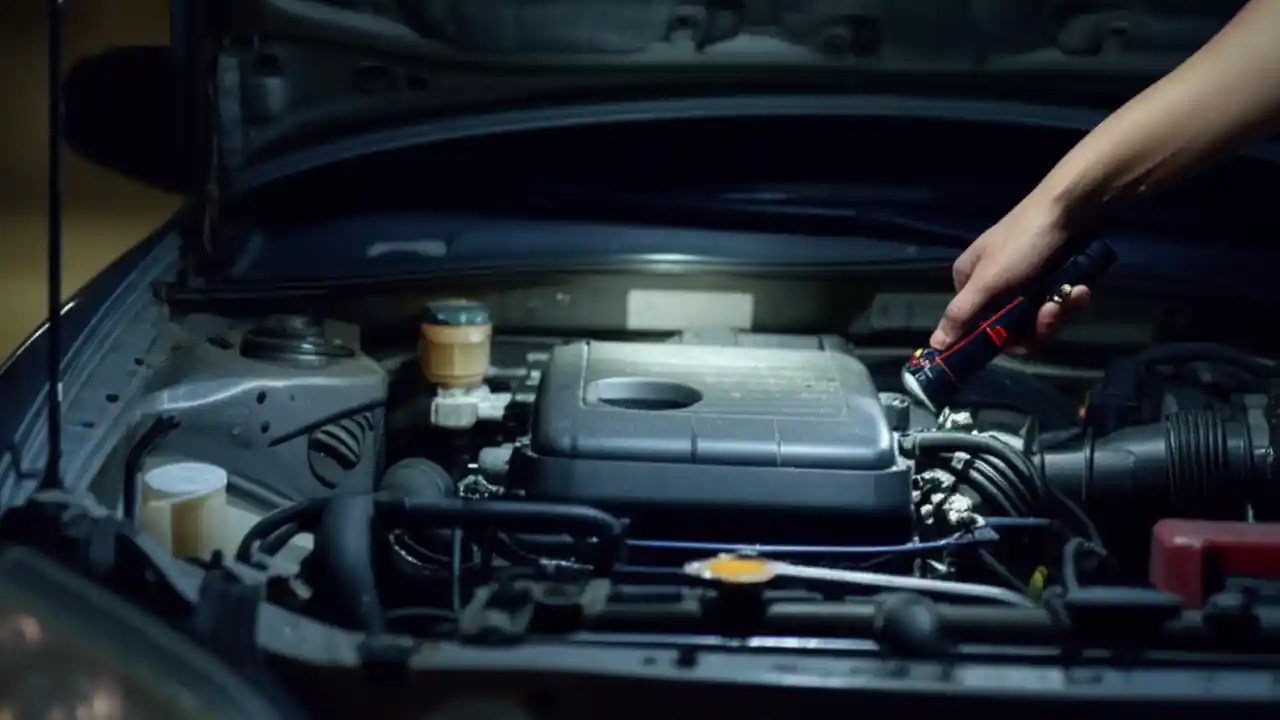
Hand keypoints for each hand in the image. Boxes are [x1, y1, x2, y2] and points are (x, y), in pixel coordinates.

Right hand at [929, 195, 1091, 351]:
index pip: (976, 327)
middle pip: (1012, 327)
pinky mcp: (1049, 280)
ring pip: (1037, 318)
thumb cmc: (1021, 243)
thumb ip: (961, 314)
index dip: (1000, 338)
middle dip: (1038, 325)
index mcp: (969, 283)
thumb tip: (934, 345)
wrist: (1067, 208)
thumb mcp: (988, 280)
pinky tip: (1080, 288)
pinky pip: (1055, 304)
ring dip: (1059, 312)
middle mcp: (993, 286)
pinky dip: (1069, 299)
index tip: (1021, 339)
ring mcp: (1023, 283)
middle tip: (1053, 309)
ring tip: (1074, 293)